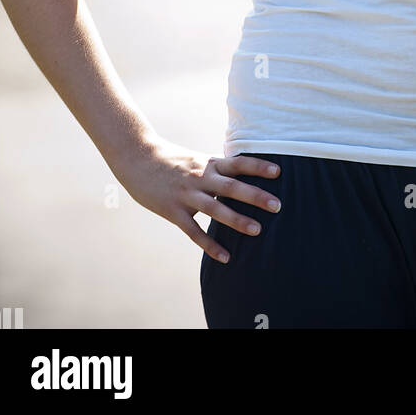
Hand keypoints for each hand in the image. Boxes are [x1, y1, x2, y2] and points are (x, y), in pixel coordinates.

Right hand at [114, 137, 281, 263]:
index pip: (237, 163)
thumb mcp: (196, 159)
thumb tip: (240, 176)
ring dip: (237, 220)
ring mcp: (186, 194)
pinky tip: (225, 257)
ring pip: (215, 209)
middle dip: (255, 196)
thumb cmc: (170, 159)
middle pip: (231, 186)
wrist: (137, 157)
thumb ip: (216, 169)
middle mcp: (200, 177)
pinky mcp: (172, 211)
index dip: (257, 166)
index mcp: (208, 163)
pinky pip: (193, 231)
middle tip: (278, 205)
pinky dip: (209, 244)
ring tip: (257, 231)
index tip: (278, 171)